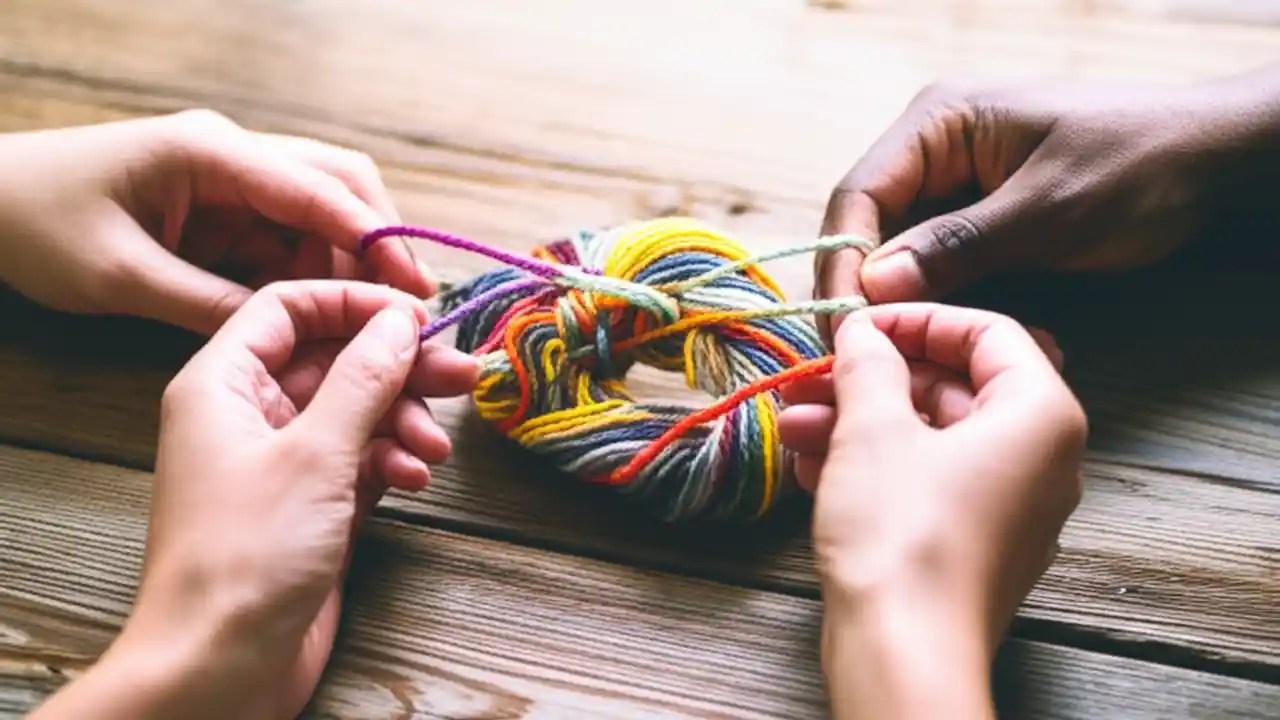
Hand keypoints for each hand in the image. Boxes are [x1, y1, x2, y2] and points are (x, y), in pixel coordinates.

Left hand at [0, 110, 434, 334]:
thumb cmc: (36, 225)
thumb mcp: (121, 276)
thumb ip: (208, 303)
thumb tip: (291, 333)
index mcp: (211, 154)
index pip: (316, 190)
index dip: (375, 239)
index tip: (415, 288)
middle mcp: (233, 158)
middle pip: (339, 186)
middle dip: (380, 244)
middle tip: (410, 309)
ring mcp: (232, 183)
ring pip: (322, 218)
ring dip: (351, 269)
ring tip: (373, 329)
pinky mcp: (225, 212)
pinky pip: (290, 241)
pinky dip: (317, 279)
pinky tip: (329, 321)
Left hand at [31, 281, 478, 719]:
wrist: (219, 667)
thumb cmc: (245, 556)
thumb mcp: (314, 453)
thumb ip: (363, 378)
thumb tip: (400, 320)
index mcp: (223, 383)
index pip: (290, 306)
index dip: (354, 300)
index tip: (417, 313)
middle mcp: (250, 414)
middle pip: (335, 359)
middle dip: (399, 365)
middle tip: (461, 373)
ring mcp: (282, 462)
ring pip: (356, 410)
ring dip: (404, 418)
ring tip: (438, 444)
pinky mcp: (311, 504)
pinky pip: (361, 458)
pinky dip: (393, 459)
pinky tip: (416, 477)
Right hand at [778, 305, 1084, 718]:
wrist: (903, 654)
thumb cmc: (901, 533)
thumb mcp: (873, 429)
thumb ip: (869, 364)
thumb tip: (863, 331)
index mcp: (1041, 415)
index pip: (987, 332)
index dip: (917, 318)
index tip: (860, 322)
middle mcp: (1040, 459)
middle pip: (954, 387)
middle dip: (872, 379)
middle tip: (812, 376)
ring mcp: (1007, 507)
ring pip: (930, 438)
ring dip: (858, 423)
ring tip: (792, 424)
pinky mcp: (972, 545)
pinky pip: (926, 482)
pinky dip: (872, 467)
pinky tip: (809, 466)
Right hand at [815, 65, 1279, 338]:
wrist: (1216, 165)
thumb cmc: (1139, 170)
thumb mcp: (1048, 210)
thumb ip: (957, 245)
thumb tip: (873, 284)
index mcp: (941, 121)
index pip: (859, 194)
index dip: (842, 264)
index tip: (843, 327)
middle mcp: (935, 147)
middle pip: (868, 226)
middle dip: (863, 290)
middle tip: (863, 356)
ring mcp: (953, 183)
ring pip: (896, 252)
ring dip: (901, 304)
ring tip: (904, 355)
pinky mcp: (975, 218)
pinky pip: (934, 264)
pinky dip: (938, 303)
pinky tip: (947, 338)